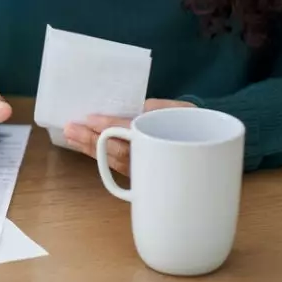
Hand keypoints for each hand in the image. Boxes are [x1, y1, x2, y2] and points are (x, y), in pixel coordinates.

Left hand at [62, 99, 195, 175]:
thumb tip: (136, 107)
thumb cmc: (194, 126)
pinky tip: (87, 147)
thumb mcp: (183, 111)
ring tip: (72, 137)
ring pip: (114, 162)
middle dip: (92, 140)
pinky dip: (100, 156)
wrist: (211, 151)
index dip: (109, 126)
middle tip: (70, 129)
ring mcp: (146, 170)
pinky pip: (117, 166)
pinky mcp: (142, 175)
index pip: (131, 133)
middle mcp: (153, 159)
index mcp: (164, 140)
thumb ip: (159, 107)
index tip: (90, 120)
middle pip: (117, 151)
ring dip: (91, 150)